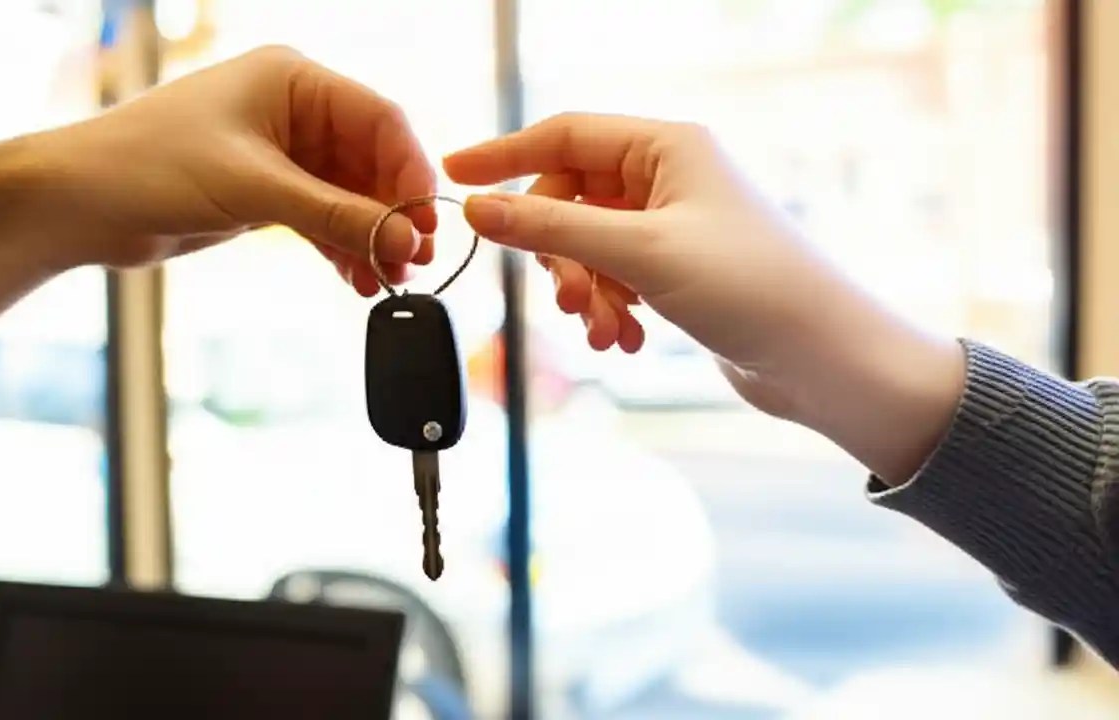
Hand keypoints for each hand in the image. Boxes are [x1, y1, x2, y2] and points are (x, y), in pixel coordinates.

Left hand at [32, 45, 436, 295]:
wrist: (77, 202)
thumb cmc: (151, 166)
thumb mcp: (254, 188)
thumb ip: (335, 215)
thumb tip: (405, 242)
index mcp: (293, 79)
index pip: (380, 120)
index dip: (410, 172)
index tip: (427, 225)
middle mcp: (292, 109)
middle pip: (371, 161)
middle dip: (391, 214)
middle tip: (412, 262)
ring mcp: (280, 153)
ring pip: (348, 195)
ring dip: (369, 237)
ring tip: (387, 280)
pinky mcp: (264, 191)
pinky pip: (321, 218)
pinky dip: (340, 247)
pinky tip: (356, 280)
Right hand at [444, 113, 963, 481]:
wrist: (824, 359)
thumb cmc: (751, 288)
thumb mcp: (638, 253)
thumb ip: (552, 229)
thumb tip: (480, 209)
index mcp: (667, 146)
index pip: (563, 136)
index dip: (504, 156)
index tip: (455, 178)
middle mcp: (670, 177)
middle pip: (570, 199)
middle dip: (560, 256)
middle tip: (567, 300)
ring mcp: (674, 225)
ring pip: (589, 246)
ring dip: (585, 292)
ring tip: (606, 330)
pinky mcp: (680, 270)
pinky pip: (615, 278)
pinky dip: (610, 308)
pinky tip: (626, 340)